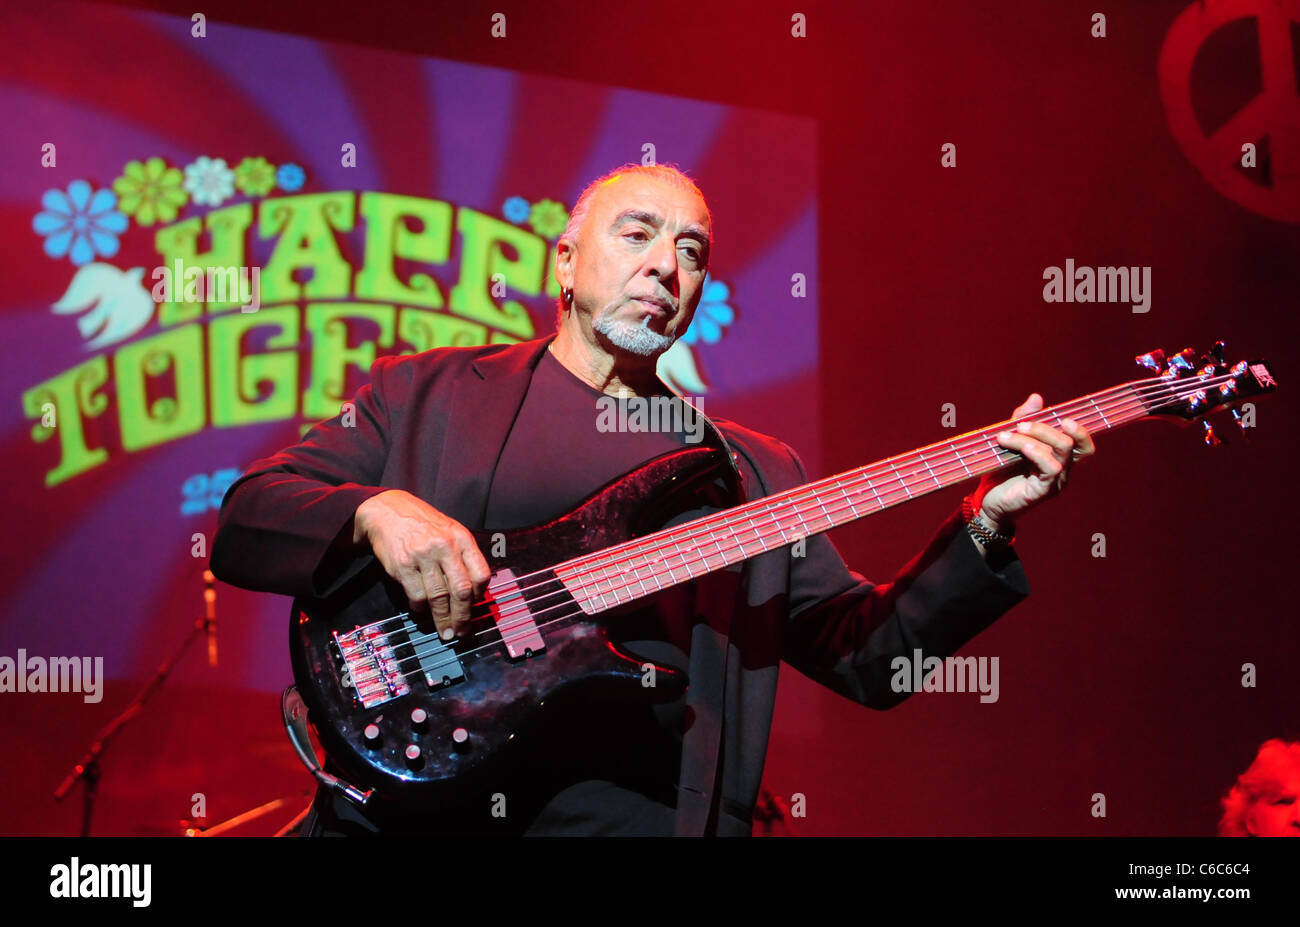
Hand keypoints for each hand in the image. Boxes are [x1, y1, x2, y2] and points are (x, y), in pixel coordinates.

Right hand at [353, 490, 490, 639]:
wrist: (388, 511)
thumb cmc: (424, 525)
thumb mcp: (450, 532)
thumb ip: (463, 557)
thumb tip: (473, 593)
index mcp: (462, 538)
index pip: (481, 574)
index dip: (480, 596)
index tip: (475, 608)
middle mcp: (445, 546)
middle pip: (461, 591)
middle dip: (463, 617)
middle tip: (463, 632)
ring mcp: (423, 556)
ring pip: (439, 597)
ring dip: (443, 620)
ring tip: (446, 632)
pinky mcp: (403, 565)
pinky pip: (417, 595)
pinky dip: (421, 608)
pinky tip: (422, 610)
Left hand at [973, 393, 1095, 530]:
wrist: (986, 501)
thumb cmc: (1000, 471)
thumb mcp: (1010, 441)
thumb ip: (1023, 420)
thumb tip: (1037, 398)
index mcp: (1058, 458)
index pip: (1083, 444)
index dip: (1080, 429)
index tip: (1062, 417)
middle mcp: (1062, 470)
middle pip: (1073, 443)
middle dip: (1046, 428)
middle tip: (1019, 424)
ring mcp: (1055, 482)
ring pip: (1061, 451)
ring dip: (1035, 437)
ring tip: (1006, 436)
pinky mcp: (1043, 491)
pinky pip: (1051, 468)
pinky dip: (1037, 453)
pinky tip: (1021, 449)